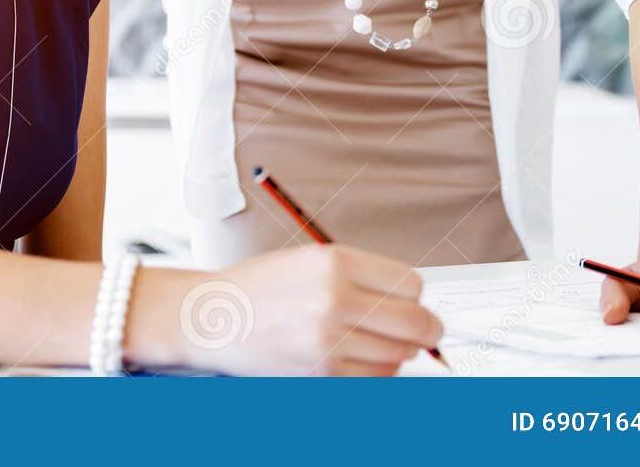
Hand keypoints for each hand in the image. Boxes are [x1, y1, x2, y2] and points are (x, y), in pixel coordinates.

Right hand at [187, 243, 443, 375]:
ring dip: (397, 352)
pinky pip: (376, 379)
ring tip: (373, 341)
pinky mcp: (322, 374)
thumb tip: (412, 301)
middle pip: (416, 323)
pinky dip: (376, 372)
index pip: (411, 284)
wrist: (213, 317)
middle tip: (424, 331)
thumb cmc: (258, 288)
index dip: (416, 296)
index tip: (412, 303)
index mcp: (334, 261)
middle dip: (426, 330)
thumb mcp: (309, 260)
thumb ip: (361, 276)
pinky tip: (356, 357)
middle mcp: (334, 299)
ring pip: (399, 355)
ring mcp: (328, 341)